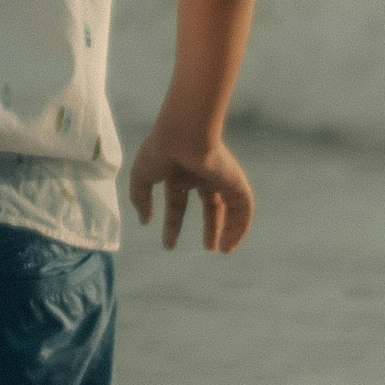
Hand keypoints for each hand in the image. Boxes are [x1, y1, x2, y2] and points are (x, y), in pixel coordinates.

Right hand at [136, 136, 253, 255]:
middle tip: (209, 249)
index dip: (173, 224)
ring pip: (230, 208)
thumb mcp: (141, 177)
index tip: (169, 244)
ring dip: (228, 230)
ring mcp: (221, 178)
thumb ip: (140, 198)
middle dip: (210, 227)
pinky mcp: (236, 181)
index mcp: (180, 175)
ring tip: (223, 251)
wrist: (183, 133)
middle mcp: (202, 176)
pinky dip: (240, 227)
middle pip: (211, 206)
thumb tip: (145, 220)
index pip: (178, 204)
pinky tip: (231, 243)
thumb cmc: (160, 151)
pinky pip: (244, 208)